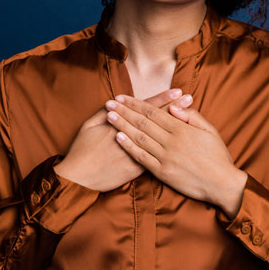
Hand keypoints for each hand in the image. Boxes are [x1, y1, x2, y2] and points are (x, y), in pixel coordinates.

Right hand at [54, 88, 193, 191]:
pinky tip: (179, 143)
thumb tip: (114, 103)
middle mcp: (130, 137)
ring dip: (174, 126)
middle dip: (174, 108)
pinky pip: (154, 158)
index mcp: (118, 124)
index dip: (162, 99)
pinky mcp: (135, 170)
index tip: (177, 91)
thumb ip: (102, 113)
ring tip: (188, 117)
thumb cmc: (82, 150)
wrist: (79, 178)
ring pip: (158, 138)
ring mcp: (134, 154)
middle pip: (156, 120)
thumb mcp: (88, 126)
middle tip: (189, 98)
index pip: (144, 109)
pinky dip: (167, 149)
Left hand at [104, 95, 247, 216]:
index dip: (135, 103)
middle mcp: (171, 142)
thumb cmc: (218, 156)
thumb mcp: (210, 130)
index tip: (122, 96)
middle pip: (142, 122)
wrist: (223, 185)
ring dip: (122, 125)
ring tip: (108, 115)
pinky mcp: (162, 173)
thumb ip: (192, 116)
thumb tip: (173, 106)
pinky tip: (118, 137)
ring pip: (139, 137)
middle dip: (123, 110)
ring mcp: (165, 158)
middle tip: (108, 102)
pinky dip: (129, 146)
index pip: (153, 112)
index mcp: (182, 129)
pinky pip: (141, 158)